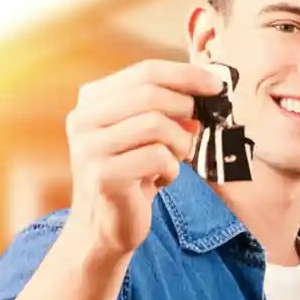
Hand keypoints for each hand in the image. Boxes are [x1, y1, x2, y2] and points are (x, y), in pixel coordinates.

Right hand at [62, 59, 222, 255]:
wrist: (104, 227)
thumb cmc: (132, 175)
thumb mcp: (147, 135)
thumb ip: (168, 109)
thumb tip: (206, 91)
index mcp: (92, 100)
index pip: (144, 71)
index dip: (185, 75)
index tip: (216, 85)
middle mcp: (83, 119)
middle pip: (150, 94)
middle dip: (185, 108)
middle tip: (196, 128)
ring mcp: (90, 148)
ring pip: (156, 124)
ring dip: (179, 143)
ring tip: (174, 159)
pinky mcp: (104, 175)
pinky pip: (157, 157)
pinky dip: (171, 169)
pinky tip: (161, 181)